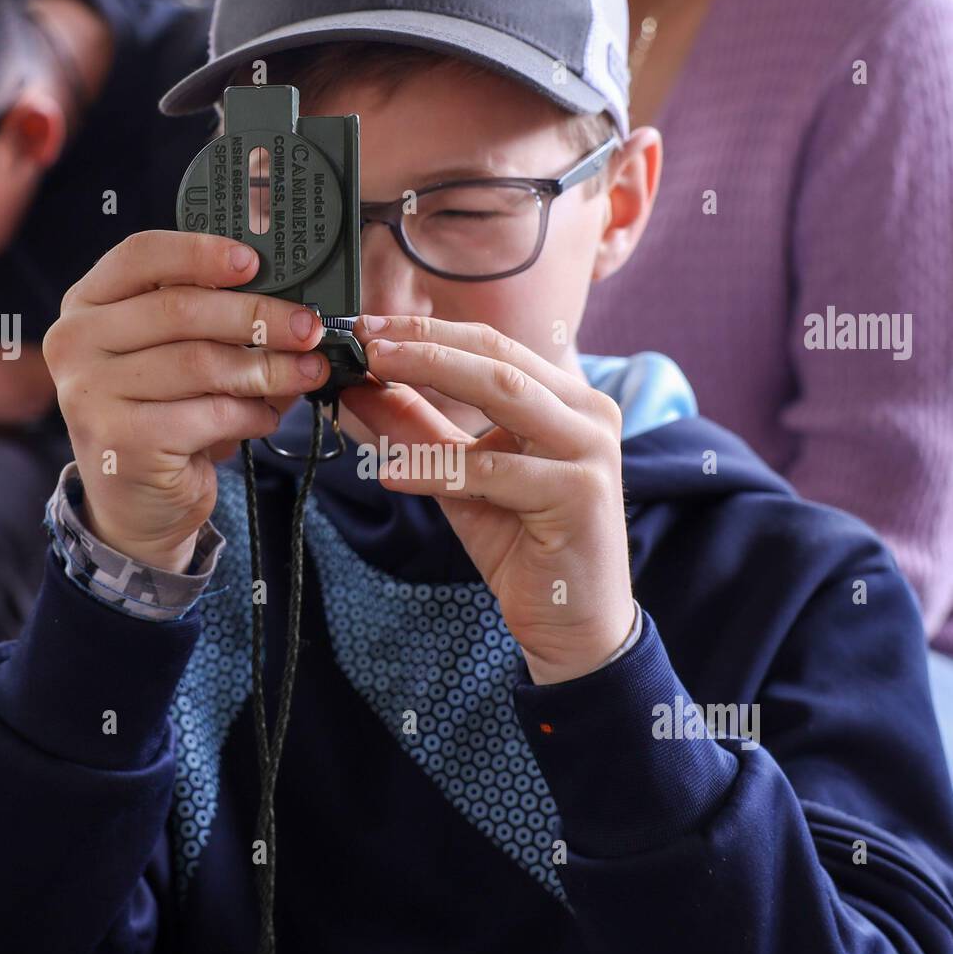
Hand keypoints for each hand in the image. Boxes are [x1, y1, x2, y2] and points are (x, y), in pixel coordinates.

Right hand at [42, 230, 329, 571]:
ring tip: (307, 373)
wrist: (135, 501)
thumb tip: (292, 301)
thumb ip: (212, 320)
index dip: (201, 252)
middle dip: (258, 317)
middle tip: (309, 327)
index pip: (141, 255)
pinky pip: (208, 414)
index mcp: (87, 304)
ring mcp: (91, 393)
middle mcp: (75, 342)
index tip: (255, 261)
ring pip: (201, 364)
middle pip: (180, 310)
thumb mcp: (177, 355)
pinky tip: (266, 417)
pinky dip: (251, 414)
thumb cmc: (164, 414)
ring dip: (267, 369)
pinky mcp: (122, 441)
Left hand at [340, 316, 635, 683]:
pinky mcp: (579, 494)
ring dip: (429, 378)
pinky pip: (491, 472)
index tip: (368, 329)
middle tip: (364, 341)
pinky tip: (389, 473)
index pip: (492, 345)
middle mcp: (589, 413)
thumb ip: (422, 431)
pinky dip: (434, 469)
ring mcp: (590, 451)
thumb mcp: (462, 480)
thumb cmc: (524, 547)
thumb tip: (364, 388)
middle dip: (424, 344)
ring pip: (503, 394)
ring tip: (370, 379)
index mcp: (568, 400)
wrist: (574, 624)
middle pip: (497, 358)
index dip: (428, 332)